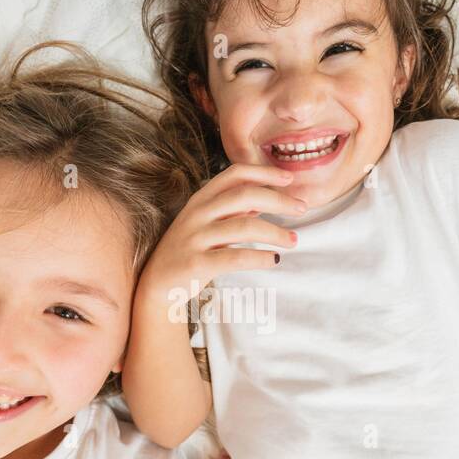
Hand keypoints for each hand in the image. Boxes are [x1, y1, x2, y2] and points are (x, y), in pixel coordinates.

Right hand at [139, 162, 306, 300]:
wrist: (156, 285)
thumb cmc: (188, 250)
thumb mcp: (206, 223)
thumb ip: (232, 210)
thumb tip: (264, 197)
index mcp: (201, 199)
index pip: (235, 174)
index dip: (264, 173)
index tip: (290, 179)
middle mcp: (197, 214)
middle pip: (244, 196)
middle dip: (278, 200)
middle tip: (302, 209)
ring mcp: (195, 238)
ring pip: (244, 227)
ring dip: (275, 233)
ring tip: (293, 241)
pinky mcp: (196, 264)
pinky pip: (235, 258)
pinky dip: (259, 258)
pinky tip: (273, 260)